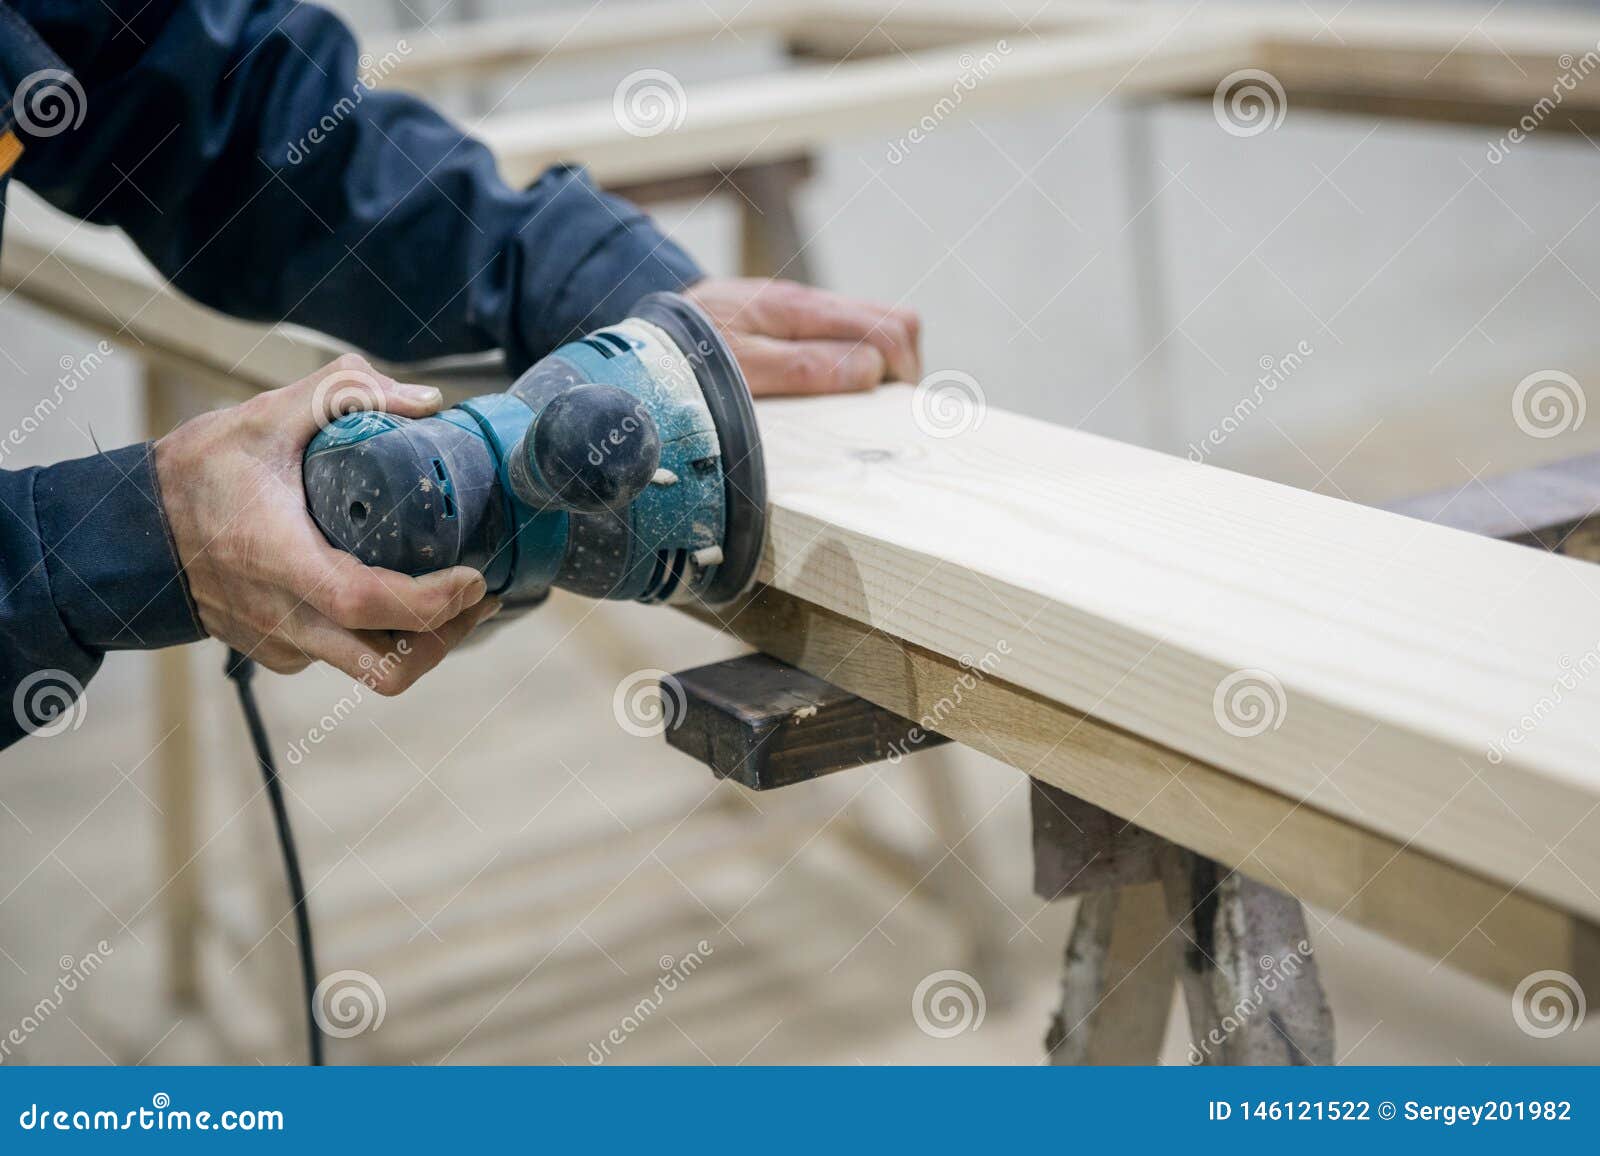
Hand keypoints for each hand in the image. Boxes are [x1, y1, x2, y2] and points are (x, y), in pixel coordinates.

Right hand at [155, 355, 498, 691]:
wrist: (129, 531)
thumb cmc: (193, 475)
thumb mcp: (262, 417)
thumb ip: (343, 392)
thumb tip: (425, 400)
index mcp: (282, 563)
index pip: (368, 605)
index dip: (431, 603)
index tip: (471, 577)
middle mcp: (285, 619)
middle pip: (386, 667)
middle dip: (446, 637)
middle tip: (476, 595)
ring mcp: (282, 643)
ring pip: (371, 672)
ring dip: (421, 645)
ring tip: (453, 602)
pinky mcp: (278, 651)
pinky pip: (344, 661)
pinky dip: (383, 640)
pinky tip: (399, 600)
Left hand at [685, 277, 920, 395]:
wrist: (652, 325)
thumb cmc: (688, 350)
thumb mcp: (738, 367)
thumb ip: (803, 366)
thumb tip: (870, 369)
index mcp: (801, 309)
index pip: (888, 327)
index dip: (900, 372)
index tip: (885, 412)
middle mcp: (811, 302)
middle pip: (896, 322)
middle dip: (902, 368)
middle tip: (882, 412)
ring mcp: (807, 310)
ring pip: (879, 326)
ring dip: (884, 365)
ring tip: (865, 405)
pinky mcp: (798, 322)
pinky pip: (851, 335)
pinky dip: (861, 362)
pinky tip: (841, 390)